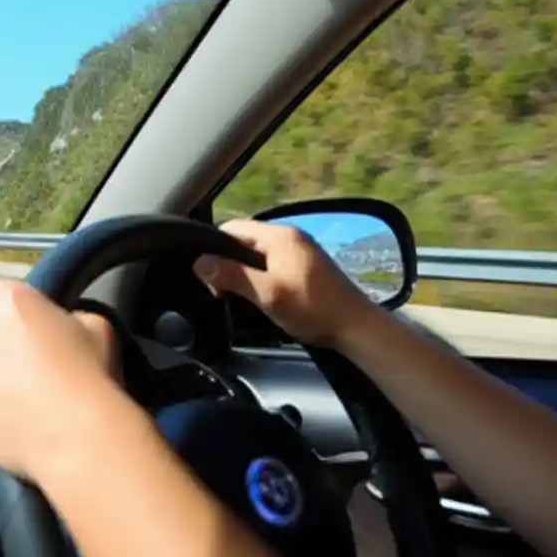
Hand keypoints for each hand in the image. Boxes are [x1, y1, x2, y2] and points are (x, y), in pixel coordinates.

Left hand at [0, 279, 124, 480]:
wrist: (76, 436)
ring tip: (17, 400)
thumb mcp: (95, 327)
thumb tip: (59, 328)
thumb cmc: (91, 375)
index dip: (2, 309)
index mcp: (10, 303)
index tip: (22, 327)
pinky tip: (8, 421)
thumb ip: (67, 318)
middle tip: (23, 365)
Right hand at [193, 219, 376, 346]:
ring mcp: (300, 252)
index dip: (213, 250)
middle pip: (244, 242)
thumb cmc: (313, 308)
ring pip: (258, 256)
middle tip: (223, 293)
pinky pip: (272, 266)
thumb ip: (232, 275)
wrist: (356, 328)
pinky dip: (261, 279)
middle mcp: (290, 237)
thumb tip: (199, 262)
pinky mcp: (307, 269)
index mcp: (280, 235)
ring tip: (242, 298)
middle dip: (228, 264)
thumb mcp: (267, 293)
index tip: (210, 279)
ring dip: (245, 274)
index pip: (231, 229)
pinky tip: (262, 298)